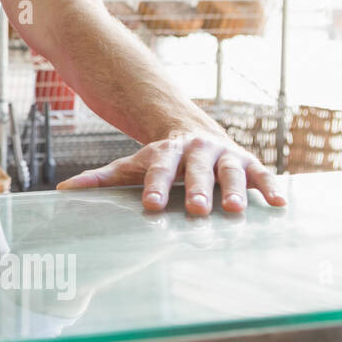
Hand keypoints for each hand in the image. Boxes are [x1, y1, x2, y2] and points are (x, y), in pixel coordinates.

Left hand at [56, 130, 287, 215]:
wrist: (194, 131)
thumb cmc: (160, 159)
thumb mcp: (131, 165)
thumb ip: (101, 179)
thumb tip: (62, 189)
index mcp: (167, 152)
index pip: (158, 169)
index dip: (155, 186)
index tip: (150, 206)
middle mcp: (198, 150)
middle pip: (196, 170)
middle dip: (197, 189)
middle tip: (197, 209)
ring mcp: (225, 155)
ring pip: (230, 172)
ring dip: (235, 190)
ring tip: (236, 210)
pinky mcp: (249, 163)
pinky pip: (263, 175)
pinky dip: (271, 188)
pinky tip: (279, 205)